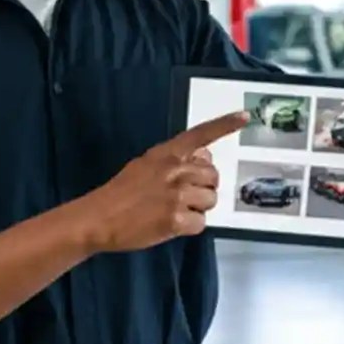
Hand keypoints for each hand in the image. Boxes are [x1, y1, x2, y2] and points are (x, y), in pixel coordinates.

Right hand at [80, 111, 248, 252]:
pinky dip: (190, 227)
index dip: (225, 125)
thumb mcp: (145, 164)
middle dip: (204, 188)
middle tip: (183, 196)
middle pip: (213, 176)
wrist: (99, 218)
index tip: (245, 116)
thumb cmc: (121, 192)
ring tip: (174, 211)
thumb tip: (203, 155)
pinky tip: (171, 225)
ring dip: (198, 208)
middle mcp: (176, 170)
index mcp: (167, 153)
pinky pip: (201, 223)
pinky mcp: (177, 220)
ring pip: (210, 200)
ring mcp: (178, 195)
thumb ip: (174, 159)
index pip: (200, 135)